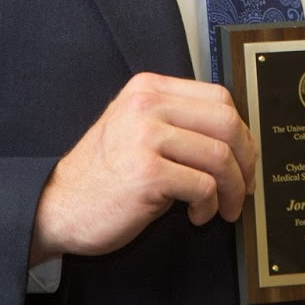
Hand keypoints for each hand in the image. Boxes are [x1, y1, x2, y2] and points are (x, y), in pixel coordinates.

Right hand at [29, 72, 255, 263]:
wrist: (58, 206)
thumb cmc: (104, 175)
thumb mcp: (137, 130)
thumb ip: (177, 123)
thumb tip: (236, 140)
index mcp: (148, 89)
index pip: (219, 98)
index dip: (242, 131)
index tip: (245, 158)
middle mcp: (147, 106)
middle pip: (226, 123)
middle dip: (245, 161)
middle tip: (243, 187)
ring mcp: (145, 137)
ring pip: (219, 156)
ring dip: (231, 189)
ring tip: (223, 208)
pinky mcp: (148, 173)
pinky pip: (203, 186)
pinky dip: (209, 206)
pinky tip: (197, 215)